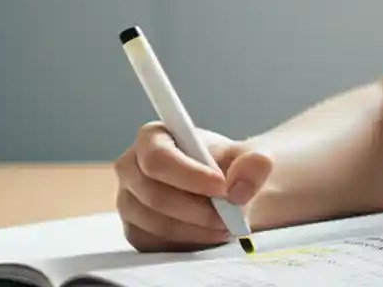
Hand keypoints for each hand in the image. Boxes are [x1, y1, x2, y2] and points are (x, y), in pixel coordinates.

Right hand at [113, 121, 273, 251]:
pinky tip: (210, 233)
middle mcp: (132, 169)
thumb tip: (240, 187)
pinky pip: (157, 244)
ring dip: (197, 228)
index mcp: (153, 138)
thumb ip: (254, 165)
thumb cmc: (230, 167)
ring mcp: (129, 202)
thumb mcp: (250, 158)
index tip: (222, 187)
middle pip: (155, 196)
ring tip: (227, 223)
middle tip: (231, 214)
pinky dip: (189, 242)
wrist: (228, 192)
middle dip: (198, 209)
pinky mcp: (136, 231)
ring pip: (157, 224)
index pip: (158, 159)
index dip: (189, 175)